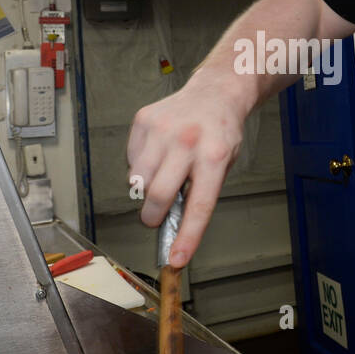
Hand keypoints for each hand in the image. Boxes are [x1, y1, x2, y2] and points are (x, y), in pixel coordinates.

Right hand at [126, 75, 247, 266]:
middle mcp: (187, 141)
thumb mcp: (223, 165)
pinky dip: (140, 167)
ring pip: (137, 181)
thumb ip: (199, 192)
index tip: (176, 259)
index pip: (198, 206)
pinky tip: (158, 154)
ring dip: (145, 191)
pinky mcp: (143, 120)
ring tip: (162, 177)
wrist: (215, 93)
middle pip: (157, 196)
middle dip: (153, 217)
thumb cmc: (220, 134)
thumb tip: (172, 226)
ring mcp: (162, 129)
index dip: (186, 237)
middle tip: (158, 217)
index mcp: (214, 156)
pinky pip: (131, 160)